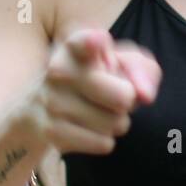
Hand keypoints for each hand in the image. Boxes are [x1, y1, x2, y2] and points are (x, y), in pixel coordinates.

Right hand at [25, 27, 161, 154]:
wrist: (41, 109)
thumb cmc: (94, 80)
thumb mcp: (121, 65)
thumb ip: (143, 70)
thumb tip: (145, 95)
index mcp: (75, 47)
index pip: (83, 42)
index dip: (92, 42)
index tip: (97, 41)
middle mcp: (59, 70)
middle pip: (124, 97)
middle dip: (128, 101)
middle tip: (113, 96)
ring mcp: (52, 101)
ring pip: (116, 123)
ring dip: (115, 122)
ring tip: (97, 111)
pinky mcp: (52, 132)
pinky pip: (104, 143)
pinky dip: (103, 140)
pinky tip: (87, 128)